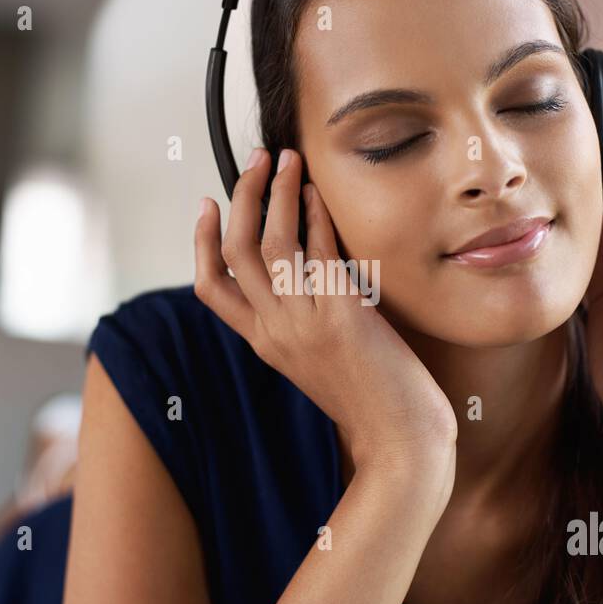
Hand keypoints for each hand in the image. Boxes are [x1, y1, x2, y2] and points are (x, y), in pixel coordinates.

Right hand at [195, 147, 457, 476]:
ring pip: (270, 242)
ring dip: (275, 192)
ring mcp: (304, 323)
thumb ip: (303, 322)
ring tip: (285, 160)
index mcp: (265, 344)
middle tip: (254, 160)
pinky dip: (315, 215)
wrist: (400, 444)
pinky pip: (317, 252)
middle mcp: (276, 331)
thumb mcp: (319, 361)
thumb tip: (308, 270)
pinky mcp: (341, 316)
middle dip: (239, 197)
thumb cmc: (372, 403)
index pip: (211, 286)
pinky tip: (319, 194)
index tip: (208, 202)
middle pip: (234, 251)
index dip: (201, 241)